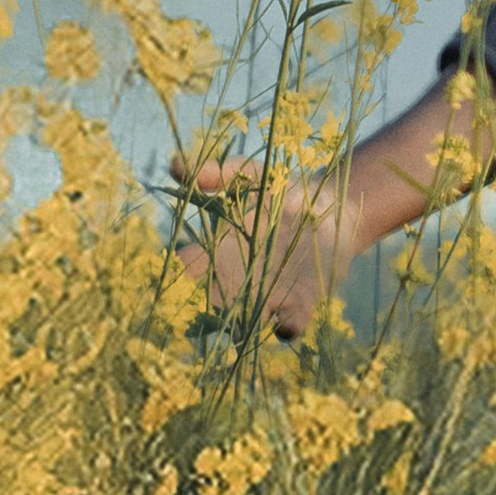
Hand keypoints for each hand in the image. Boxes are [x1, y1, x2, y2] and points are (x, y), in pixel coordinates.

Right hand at [159, 148, 358, 332]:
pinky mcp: (301, 301)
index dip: (171, 279)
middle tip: (189, 319)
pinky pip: (290, 322)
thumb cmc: (285, 191)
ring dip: (238, 328)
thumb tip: (175, 166)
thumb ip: (219, 173)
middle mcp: (237, 281)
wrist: (335, 204)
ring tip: (234, 325)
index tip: (160, 286)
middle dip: (196, 317)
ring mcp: (268, 294)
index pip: (185, 271)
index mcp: (219, 253)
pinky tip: (283, 327)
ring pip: (243, 324)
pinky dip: (286, 327)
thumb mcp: (253, 176)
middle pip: (207, 307)